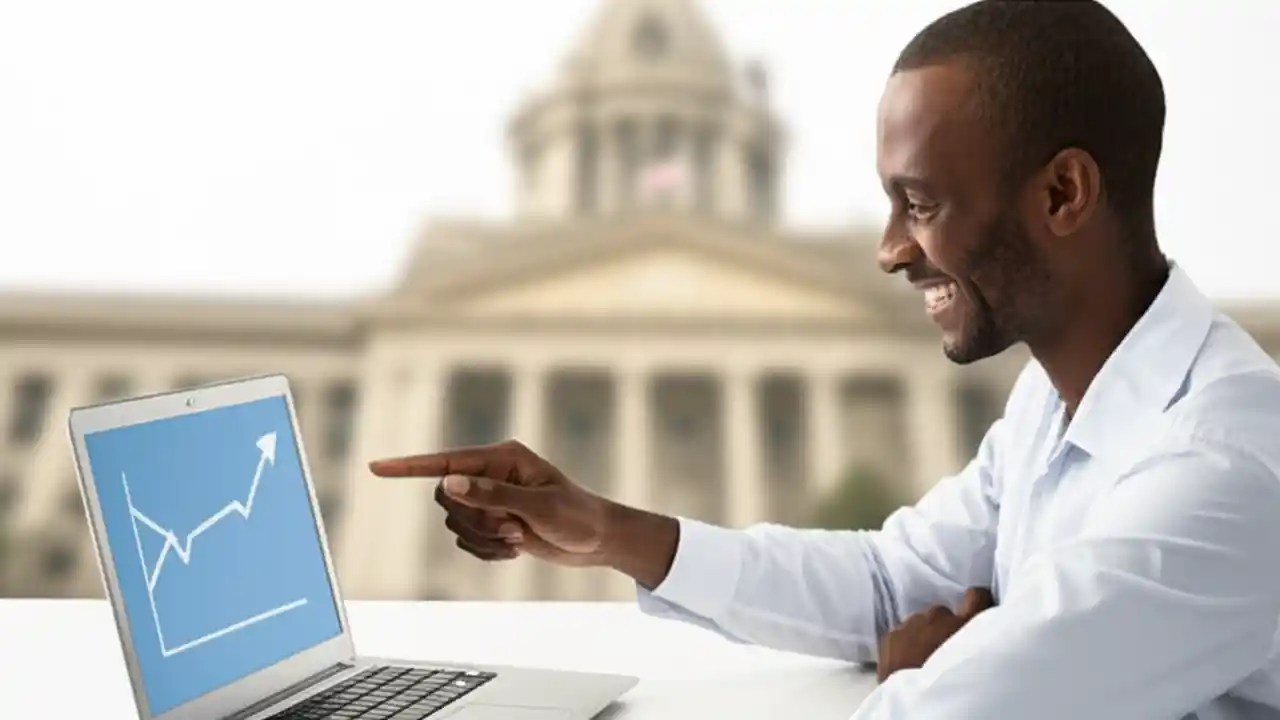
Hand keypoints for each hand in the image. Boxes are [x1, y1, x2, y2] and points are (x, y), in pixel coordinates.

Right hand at [368, 440, 678, 586]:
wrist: (596, 540)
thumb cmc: (577, 516)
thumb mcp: (538, 507)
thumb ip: (493, 494)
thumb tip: (450, 482)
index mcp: (502, 457)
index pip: (446, 460)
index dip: (409, 466)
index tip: (376, 467)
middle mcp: (491, 473)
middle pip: (446, 498)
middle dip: (474, 521)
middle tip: (512, 529)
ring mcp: (490, 498)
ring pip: (455, 522)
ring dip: (484, 539)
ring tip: (519, 538)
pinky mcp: (492, 520)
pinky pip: (467, 541)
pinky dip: (487, 551)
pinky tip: (516, 549)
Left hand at [876, 587, 994, 682]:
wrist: (913, 699)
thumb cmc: (949, 680)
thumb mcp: (972, 658)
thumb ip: (975, 639)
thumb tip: (979, 629)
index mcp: (964, 623)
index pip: (977, 597)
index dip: (977, 601)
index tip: (976, 607)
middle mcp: (937, 616)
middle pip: (943, 613)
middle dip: (943, 626)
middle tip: (944, 648)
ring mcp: (911, 623)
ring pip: (920, 622)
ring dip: (923, 633)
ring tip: (925, 656)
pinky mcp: (891, 635)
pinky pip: (901, 633)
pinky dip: (905, 642)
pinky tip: (908, 660)